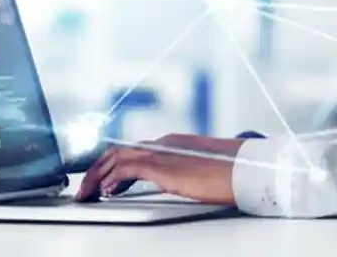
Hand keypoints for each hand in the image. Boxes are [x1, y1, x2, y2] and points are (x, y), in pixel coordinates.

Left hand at [75, 134, 244, 203]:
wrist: (250, 168)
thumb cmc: (234, 171)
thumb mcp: (202, 169)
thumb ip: (182, 171)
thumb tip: (172, 181)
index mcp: (173, 142)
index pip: (133, 150)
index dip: (112, 165)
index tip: (103, 181)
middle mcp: (164, 143)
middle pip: (118, 151)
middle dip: (97, 170)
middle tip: (86, 189)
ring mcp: (163, 153)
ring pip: (117, 158)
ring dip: (97, 176)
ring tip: (88, 194)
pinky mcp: (164, 167)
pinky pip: (128, 168)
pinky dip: (114, 178)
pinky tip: (108, 191)